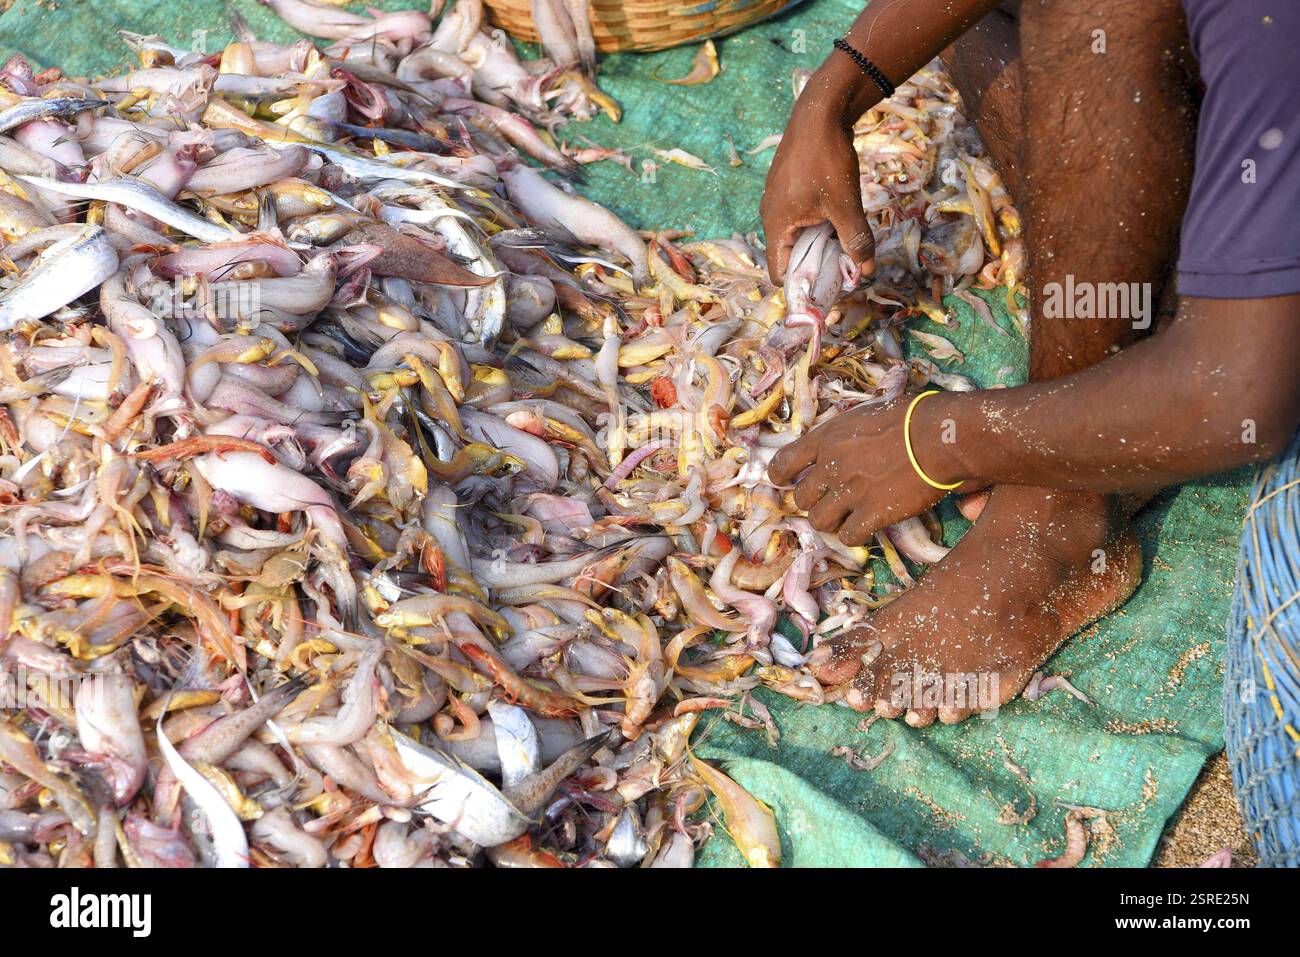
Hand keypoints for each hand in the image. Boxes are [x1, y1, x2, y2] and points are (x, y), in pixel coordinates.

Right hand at [760, 98, 875, 282]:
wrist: (820, 111)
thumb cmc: (827, 159)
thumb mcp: (846, 205)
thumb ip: (856, 240)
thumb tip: (866, 272)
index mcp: (776, 225)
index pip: (780, 273)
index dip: (804, 285)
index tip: (829, 288)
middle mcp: (771, 216)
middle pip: (790, 256)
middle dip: (817, 265)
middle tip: (844, 268)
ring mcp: (777, 201)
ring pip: (798, 236)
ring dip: (820, 244)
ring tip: (845, 243)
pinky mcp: (788, 189)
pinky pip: (800, 218)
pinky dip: (818, 225)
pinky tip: (839, 218)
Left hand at [767, 396, 966, 542]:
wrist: (940, 437)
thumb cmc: (911, 418)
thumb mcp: (865, 416)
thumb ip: (844, 436)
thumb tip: (839, 448)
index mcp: (827, 438)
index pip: (784, 461)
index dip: (780, 475)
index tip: (783, 481)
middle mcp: (832, 466)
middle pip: (801, 497)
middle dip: (813, 502)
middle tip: (830, 502)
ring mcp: (850, 492)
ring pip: (819, 521)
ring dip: (831, 522)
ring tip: (846, 518)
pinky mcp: (873, 514)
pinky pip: (849, 536)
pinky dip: (855, 535)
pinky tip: (866, 528)